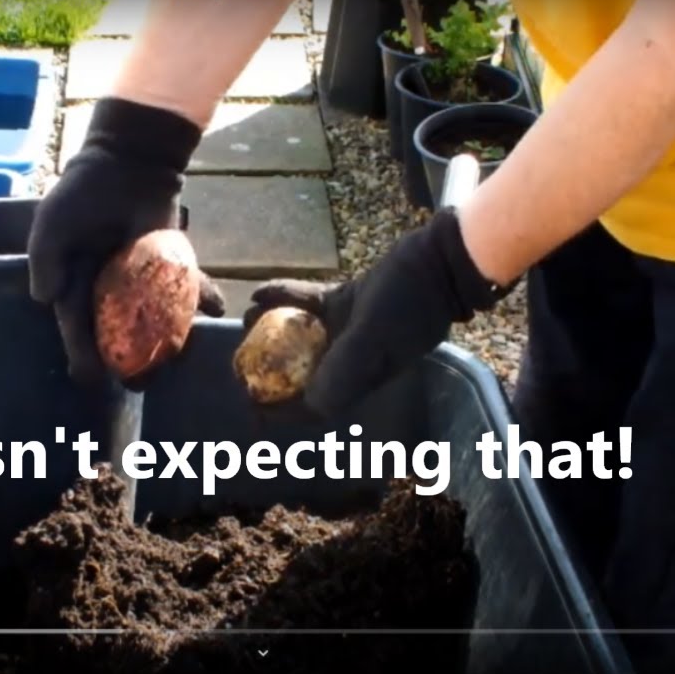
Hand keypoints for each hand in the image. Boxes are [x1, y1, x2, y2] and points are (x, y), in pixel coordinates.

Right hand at [28, 98, 225, 386]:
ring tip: (178, 359)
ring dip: (168, 339)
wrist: (127, 161)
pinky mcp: (172, 265)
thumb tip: (44, 299)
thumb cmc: (83, 192)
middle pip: (119, 332)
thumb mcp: (52, 223)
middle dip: (130, 359)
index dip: (83, 352)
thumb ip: (44, 259)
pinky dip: (205, 297)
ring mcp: (143, 280)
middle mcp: (109, 289)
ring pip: (156, 317)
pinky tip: (218, 309)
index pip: (78, 325)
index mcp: (76, 285)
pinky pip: (188, 288)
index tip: (91, 377)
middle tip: (140, 383)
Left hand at [242, 208, 515, 415]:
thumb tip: (312, 404)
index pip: (313, 406)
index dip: (280, 410)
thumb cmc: (409, 302)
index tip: (249, 401)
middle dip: (265, 368)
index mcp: (359, 378)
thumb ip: (346, 367)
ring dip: (270, 329)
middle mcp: (350, 360)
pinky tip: (260, 290)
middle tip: (237, 357)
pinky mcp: (346, 303)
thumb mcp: (374, 335)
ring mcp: (347, 331)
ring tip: (248, 316)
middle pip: (299, 373)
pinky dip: (285, 298)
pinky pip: (308, 306)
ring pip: (299, 337)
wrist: (437, 263)